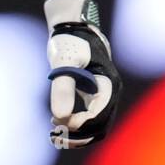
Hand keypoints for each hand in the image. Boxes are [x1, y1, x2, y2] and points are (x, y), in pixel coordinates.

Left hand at [44, 0, 121, 148]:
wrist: (74, 28)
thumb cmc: (70, 41)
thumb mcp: (64, 61)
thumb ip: (62, 87)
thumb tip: (60, 116)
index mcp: (108, 85)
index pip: (98, 115)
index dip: (79, 123)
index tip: (58, 119)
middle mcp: (110, 93)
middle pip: (99, 127)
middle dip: (78, 136)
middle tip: (54, 135)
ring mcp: (104, 95)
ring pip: (96, 126)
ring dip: (77, 135)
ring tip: (54, 135)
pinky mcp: (94, 96)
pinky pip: (90, 119)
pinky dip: (76, 126)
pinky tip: (57, 122)